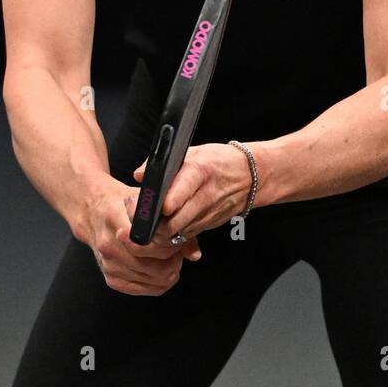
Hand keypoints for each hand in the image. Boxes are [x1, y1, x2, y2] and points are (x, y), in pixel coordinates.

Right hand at [74, 172, 201, 296]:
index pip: (151, 246)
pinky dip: (155, 282)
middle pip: (154, 269)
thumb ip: (174, 226)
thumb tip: (194, 254)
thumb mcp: (148, 203)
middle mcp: (110, 245)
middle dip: (173, 263)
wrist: (94, 212)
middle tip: (176, 252)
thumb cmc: (124, 205)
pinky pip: (142, 289)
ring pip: (152, 282)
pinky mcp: (110, 278)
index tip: (176, 241)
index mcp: (117, 220)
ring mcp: (109, 264)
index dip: (171, 247)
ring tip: (167, 258)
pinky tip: (157, 268)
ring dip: (166, 273)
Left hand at [132, 142, 252, 239]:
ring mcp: (208, 214)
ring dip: (160, 233)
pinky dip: (172, 234)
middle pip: (175, 221)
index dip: (163, 204)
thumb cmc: (219, 160)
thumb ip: (163, 163)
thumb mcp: (193, 152)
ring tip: (145, 224)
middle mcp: (205, 196)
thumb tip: (139, 175)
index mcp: (200, 172)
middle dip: (153, 225)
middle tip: (136, 219)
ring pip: (178, 233)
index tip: (149, 207)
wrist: (251, 175)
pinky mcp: (209, 225)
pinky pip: (186, 234)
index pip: (180, 192)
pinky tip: (163, 226)